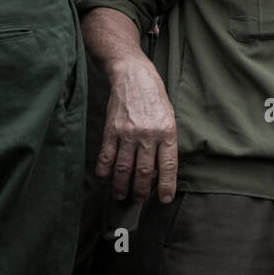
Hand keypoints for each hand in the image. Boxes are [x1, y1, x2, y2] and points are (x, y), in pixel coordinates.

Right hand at [97, 56, 177, 203]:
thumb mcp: (168, 117)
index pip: (168, 165)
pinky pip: (106, 156)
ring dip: (122, 185)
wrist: (133, 75)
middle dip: (141, 190)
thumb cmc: (154, 97)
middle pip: (143, 171)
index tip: (165, 199)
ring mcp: (128, 133)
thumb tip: (159, 168)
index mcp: (167, 132)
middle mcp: (148, 134)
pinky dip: (104, 170)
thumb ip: (165, 141)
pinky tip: (105, 178)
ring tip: (121, 195)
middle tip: (138, 199)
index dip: (167, 185)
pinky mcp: (111, 130)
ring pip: (123, 168)